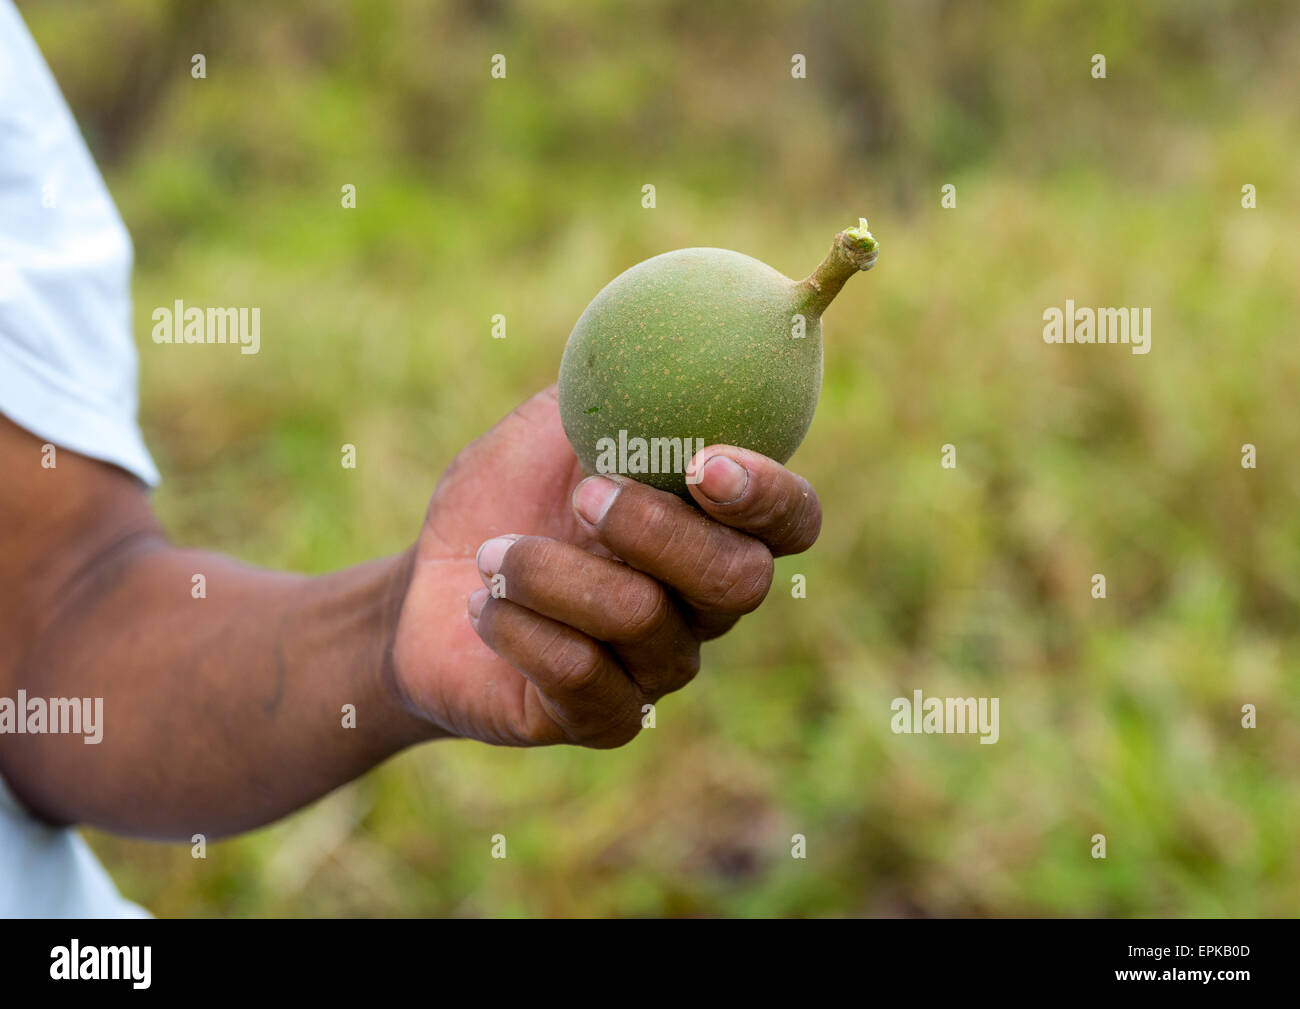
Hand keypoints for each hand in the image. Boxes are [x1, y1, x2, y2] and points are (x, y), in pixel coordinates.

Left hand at [391, 385, 821, 746]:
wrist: (422, 589)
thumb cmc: (499, 499)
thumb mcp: (548, 425)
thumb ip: (614, 390)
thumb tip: (667, 332)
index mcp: (710, 525)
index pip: (790, 521)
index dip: (767, 495)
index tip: (701, 462)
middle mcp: (702, 602)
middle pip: (738, 581)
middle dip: (655, 532)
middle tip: (582, 497)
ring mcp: (657, 666)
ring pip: (645, 623)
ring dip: (553, 574)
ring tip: (492, 553)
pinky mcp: (604, 719)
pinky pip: (583, 680)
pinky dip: (520, 627)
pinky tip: (483, 605)